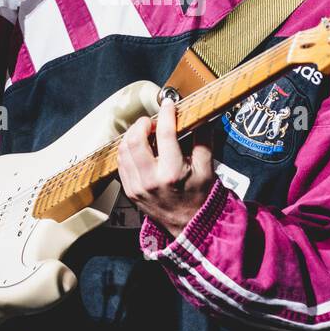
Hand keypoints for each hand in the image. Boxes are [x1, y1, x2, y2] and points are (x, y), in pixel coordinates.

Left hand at [117, 97, 215, 236]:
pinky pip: (121, 163)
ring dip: (133, 134)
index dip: (166, 114)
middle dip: (143, 123)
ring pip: (124, 150)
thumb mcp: (207, 170)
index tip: (168, 104)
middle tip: (154, 120)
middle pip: (135, 140)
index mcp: (172, 173)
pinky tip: (139, 146)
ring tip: (146, 131)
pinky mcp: (130, 191)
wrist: (188, 226)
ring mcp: (137, 187)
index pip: (165, 135)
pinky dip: (128, 149)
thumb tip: (203, 116)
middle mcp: (150, 180)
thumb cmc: (200, 197)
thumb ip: (204, 140)